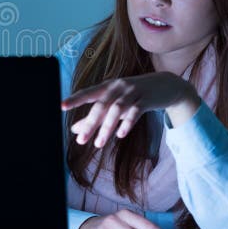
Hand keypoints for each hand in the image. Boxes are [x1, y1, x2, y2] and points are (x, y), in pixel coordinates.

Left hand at [61, 72, 200, 147]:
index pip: (88, 93)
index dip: (75, 99)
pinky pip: (135, 112)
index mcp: (107, 86)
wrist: (166, 85)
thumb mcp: (114, 104)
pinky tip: (120, 135)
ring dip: (106, 128)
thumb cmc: (134, 96)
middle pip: (101, 105)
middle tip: (81, 140)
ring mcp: (133, 92)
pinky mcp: (147, 99)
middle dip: (90, 123)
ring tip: (98, 143)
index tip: (61, 106)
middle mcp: (118, 87)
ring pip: (117, 109)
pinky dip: (127, 123)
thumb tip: (74, 130)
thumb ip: (95, 117)